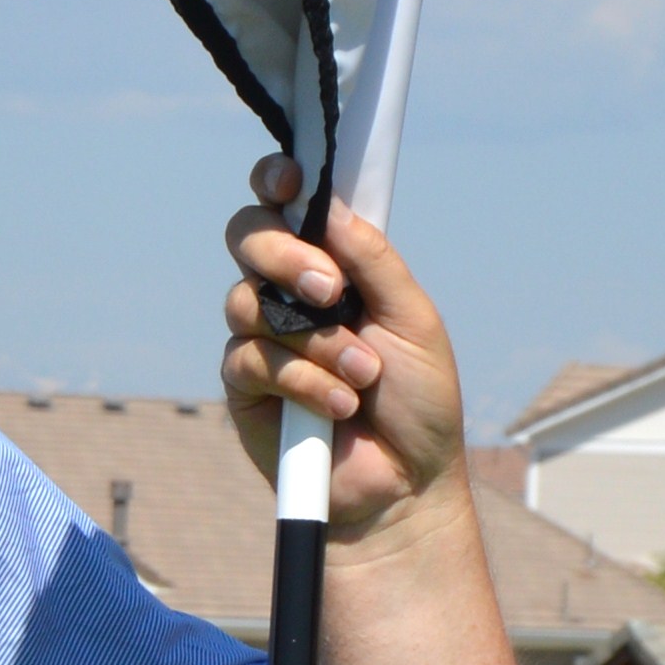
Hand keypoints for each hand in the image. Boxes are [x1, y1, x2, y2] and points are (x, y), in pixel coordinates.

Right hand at [221, 165, 467, 546]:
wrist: (406, 485)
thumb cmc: (418, 402)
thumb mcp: (414, 320)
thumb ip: (374, 261)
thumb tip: (331, 204)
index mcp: (333, 265)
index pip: (288, 205)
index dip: (277, 180)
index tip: (291, 180)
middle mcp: (288, 293)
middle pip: (247, 236)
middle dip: (284, 255)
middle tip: (331, 289)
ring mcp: (262, 338)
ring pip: (246, 301)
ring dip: (314, 339)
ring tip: (362, 375)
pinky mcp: (245, 387)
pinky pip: (252, 361)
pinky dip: (304, 382)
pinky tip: (340, 407)